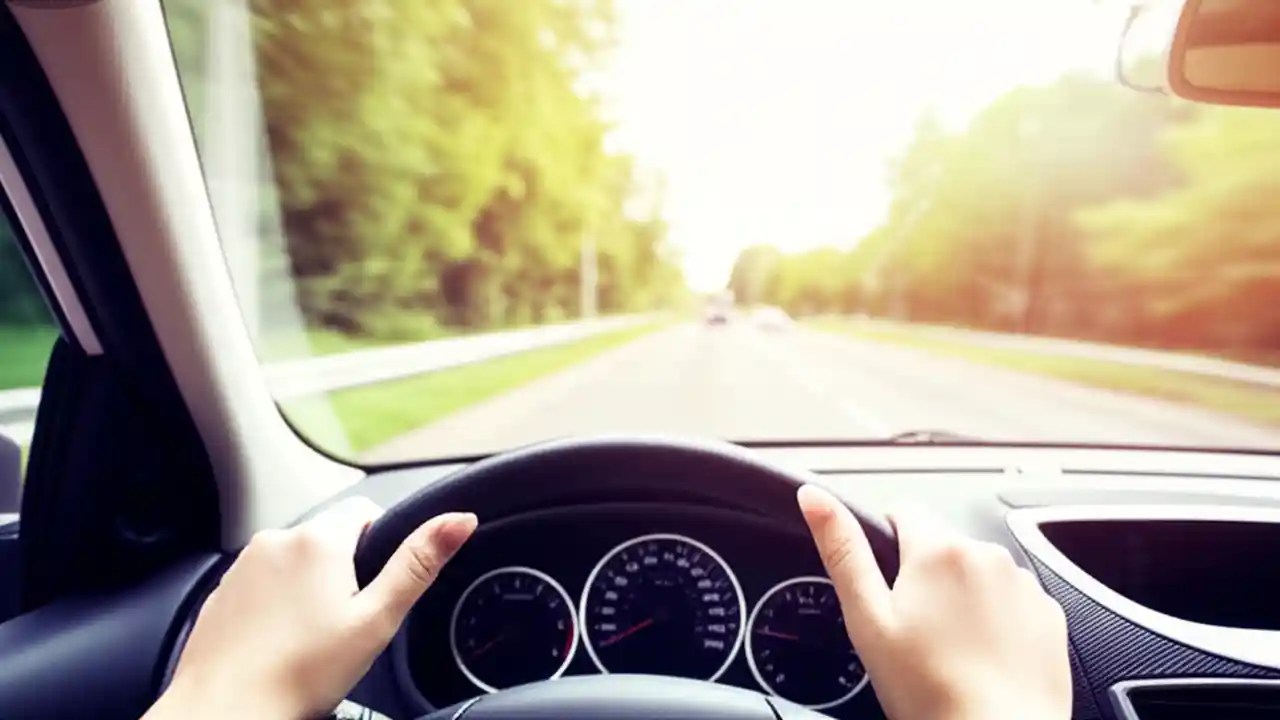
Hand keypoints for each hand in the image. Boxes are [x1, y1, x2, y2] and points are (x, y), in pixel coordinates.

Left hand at [144, 498, 476, 719]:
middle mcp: (277, 540)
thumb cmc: (301, 673)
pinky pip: (263, 585)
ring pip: (295, 563)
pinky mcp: (223, 592)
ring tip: (311, 638)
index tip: (375, 589)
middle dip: (344, 572)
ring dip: (308, 587)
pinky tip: (281, 643)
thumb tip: (459, 520)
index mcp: (319, 540)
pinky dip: (276, 606)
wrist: (225, 710)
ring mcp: (243, 566)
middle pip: (330, 539)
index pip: (366, 512)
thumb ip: (419, 564)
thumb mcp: (377, 620)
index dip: (381, 547)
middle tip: (347, 622)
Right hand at [797, 485, 1069, 719]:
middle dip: (924, 575)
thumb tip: (814, 497)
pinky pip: (1011, 601)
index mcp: (939, 549)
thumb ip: (842, 550)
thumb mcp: (867, 619)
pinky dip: (996, 619)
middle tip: (912, 628)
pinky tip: (981, 655)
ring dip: (962, 595)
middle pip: (941, 545)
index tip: (886, 587)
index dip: (886, 544)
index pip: (903, 512)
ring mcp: (1023, 585)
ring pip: (977, 573)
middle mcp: (987, 555)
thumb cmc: (929, 689)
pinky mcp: (1048, 615)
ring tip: (949, 648)